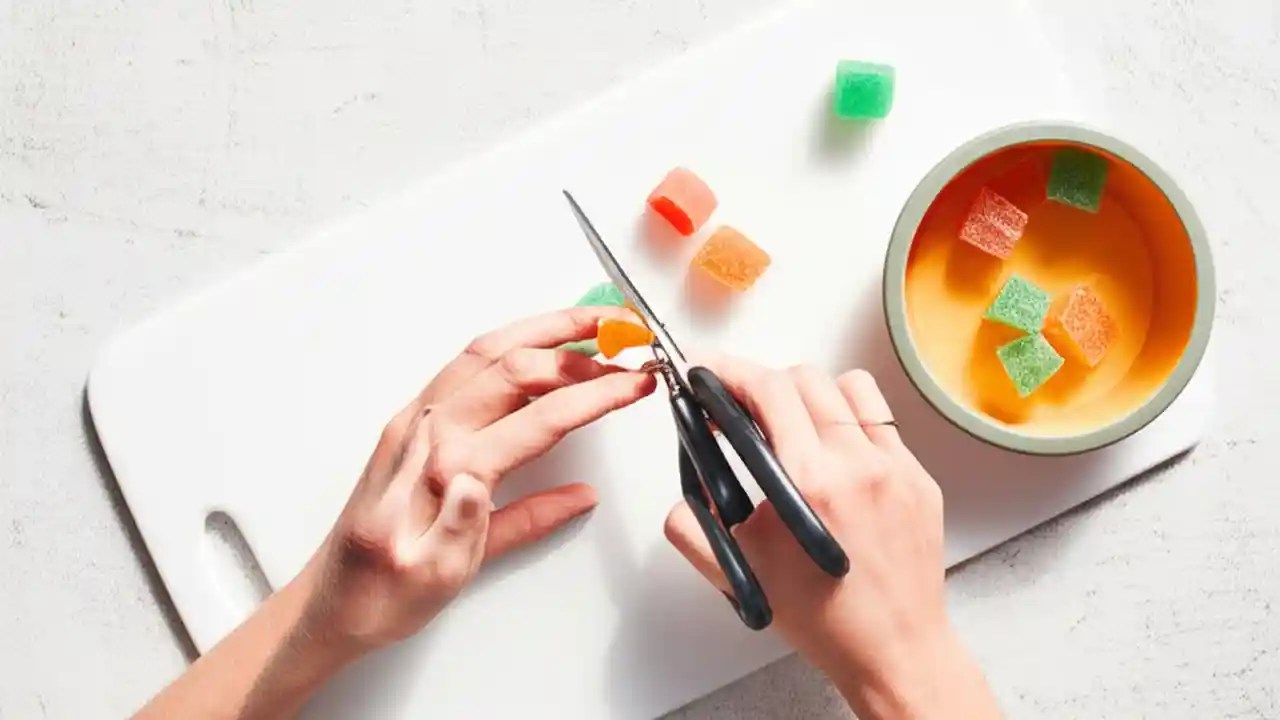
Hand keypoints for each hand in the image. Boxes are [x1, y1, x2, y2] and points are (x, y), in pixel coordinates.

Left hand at [295, 306, 656, 654]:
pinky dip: (510, 342)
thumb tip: (566, 493)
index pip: (539, 416)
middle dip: (577, 341)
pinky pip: (464, 365)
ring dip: (542, 329)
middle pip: (513, 364)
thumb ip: (500, 526)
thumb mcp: (447, 577)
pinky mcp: (412, 424)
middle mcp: (426, 431)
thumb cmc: (385, 596)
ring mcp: (415, 421)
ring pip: (485, 352)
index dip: (596, 394)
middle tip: (627, 334)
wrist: (331, 602)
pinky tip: (535, 344)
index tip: (636, 383)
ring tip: (591, 320)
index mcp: (444, 468)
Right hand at [663, 358, 998, 719]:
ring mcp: (897, 467)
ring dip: (809, 392)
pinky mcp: (920, 477)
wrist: (894, 650)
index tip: (707, 370)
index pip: (768, 390)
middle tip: (739, 407)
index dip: (729, 370)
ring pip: (847, 386)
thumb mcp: (739, 572)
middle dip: (761, 382)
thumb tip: (687, 477)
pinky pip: (881, 420)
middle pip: (803, 377)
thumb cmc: (823, 619)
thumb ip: (691, 525)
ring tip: (791, 422)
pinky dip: (848, 420)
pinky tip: (833, 450)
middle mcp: (859, 466)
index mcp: (811, 485)